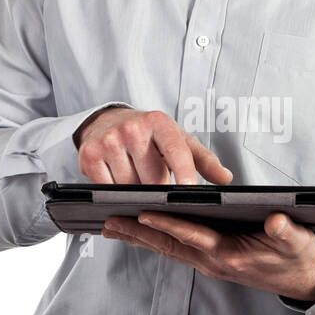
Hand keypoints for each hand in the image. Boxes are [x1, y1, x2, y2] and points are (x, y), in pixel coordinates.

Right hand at [76, 107, 232, 185]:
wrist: (108, 121)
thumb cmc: (149, 135)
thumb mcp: (178, 140)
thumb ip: (203, 160)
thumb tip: (225, 178)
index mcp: (159, 123)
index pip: (176, 150)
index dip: (184, 171)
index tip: (189, 189)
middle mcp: (133, 128)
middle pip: (152, 178)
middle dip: (158, 190)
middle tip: (159, 187)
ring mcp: (109, 141)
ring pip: (129, 187)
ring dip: (136, 193)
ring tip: (137, 180)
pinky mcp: (89, 155)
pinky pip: (107, 189)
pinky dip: (115, 193)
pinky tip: (119, 182)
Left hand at [101, 209, 314, 301]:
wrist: (301, 281)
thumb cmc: (297, 257)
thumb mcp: (299, 242)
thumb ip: (287, 231)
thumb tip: (277, 220)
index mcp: (231, 253)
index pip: (193, 235)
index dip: (168, 224)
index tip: (143, 213)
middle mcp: (213, 261)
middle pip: (169, 244)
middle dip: (137, 232)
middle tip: (108, 222)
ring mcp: (209, 263)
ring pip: (167, 249)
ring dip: (139, 238)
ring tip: (111, 227)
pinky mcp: (209, 261)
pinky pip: (175, 250)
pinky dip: (154, 240)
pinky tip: (139, 233)